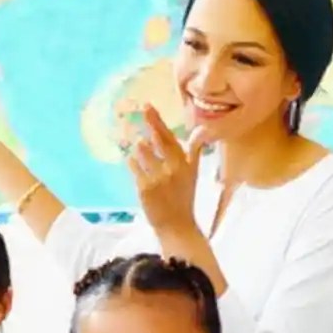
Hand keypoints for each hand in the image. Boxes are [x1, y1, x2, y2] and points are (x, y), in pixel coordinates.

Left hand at [128, 105, 209, 232]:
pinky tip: (132, 161)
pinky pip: (133, 167)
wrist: (176, 225)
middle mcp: (173, 168)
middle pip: (158, 139)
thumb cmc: (183, 199)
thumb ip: (194, 153)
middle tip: (141, 110)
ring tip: (139, 145)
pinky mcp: (144, 187)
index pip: (171, 138)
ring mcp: (158, 177)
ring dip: (139, 146)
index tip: (148, 107)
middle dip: (149, 123)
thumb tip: (200, 132)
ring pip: (143, 151)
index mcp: (185, 164)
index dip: (158, 122)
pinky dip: (132, 162)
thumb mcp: (192, 174)